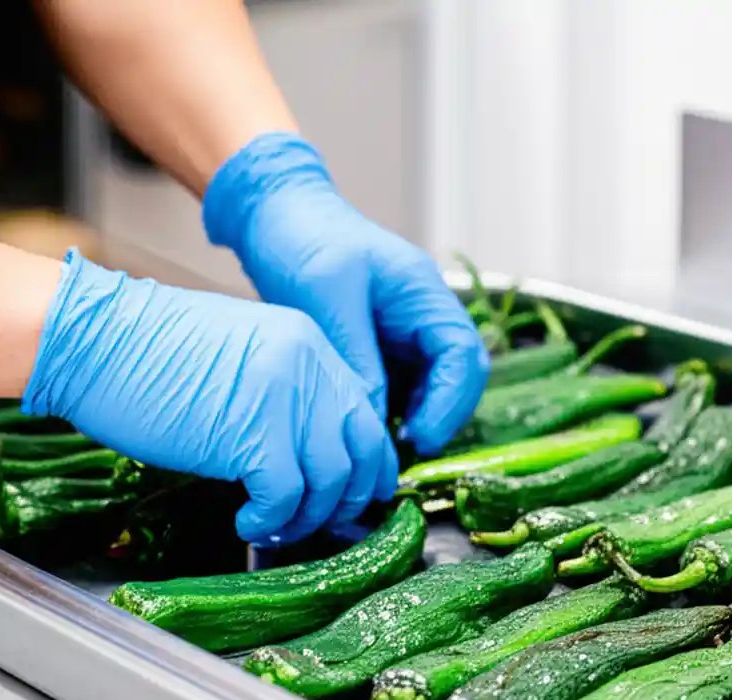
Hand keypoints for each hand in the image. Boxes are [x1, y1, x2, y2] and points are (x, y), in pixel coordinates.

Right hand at [21, 251, 397, 544]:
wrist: (94, 338)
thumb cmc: (145, 349)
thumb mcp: (235, 353)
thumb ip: (280, 389)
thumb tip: (302, 447)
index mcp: (306, 343)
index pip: (364, 410)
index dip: (364, 461)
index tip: (347, 492)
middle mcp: (306, 366)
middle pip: (363, 447)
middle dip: (348, 496)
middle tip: (320, 521)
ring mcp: (283, 399)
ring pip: (331, 479)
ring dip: (306, 516)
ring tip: (273, 526)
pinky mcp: (250, 435)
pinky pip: (285, 497)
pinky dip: (269, 521)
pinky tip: (246, 523)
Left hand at [203, 132, 489, 456]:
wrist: (268, 214)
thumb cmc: (300, 240)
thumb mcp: (328, 299)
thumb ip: (357, 360)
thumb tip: (375, 425)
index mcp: (424, 292)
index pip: (463, 356)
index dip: (449, 403)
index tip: (417, 438)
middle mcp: (421, 313)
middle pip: (456, 377)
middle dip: (435, 418)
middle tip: (395, 453)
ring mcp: (401, 329)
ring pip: (427, 387)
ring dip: (410, 419)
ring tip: (375, 447)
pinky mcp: (375, 344)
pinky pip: (395, 386)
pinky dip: (385, 411)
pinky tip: (358, 428)